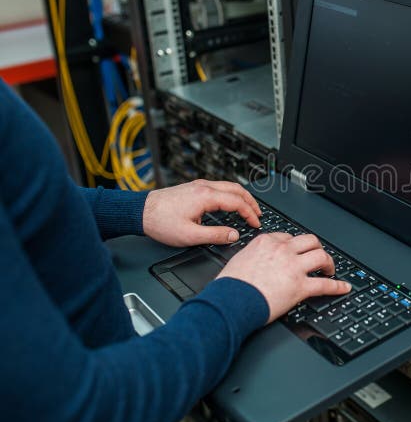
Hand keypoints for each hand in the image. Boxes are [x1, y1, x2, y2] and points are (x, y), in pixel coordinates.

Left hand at [143, 179, 261, 246]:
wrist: (141, 212)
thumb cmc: (161, 222)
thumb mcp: (190, 235)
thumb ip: (216, 235)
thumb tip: (234, 235)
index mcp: (206, 196)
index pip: (237, 202)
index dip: (250, 214)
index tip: (255, 224)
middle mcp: (204, 187)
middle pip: (237, 189)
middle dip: (251, 202)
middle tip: (258, 215)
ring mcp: (199, 185)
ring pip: (229, 186)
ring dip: (242, 197)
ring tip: (249, 208)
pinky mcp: (194, 187)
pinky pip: (220, 187)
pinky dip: (231, 195)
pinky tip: (230, 203)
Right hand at [218, 233, 351, 322]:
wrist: (229, 301)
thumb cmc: (229, 286)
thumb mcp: (239, 260)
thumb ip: (253, 255)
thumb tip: (257, 259)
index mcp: (266, 242)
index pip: (288, 237)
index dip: (296, 246)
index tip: (298, 252)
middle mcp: (283, 251)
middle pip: (310, 241)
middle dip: (317, 248)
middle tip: (318, 258)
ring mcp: (293, 267)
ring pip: (321, 256)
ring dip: (328, 263)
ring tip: (329, 270)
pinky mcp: (300, 287)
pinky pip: (325, 285)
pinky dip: (337, 286)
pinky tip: (344, 288)